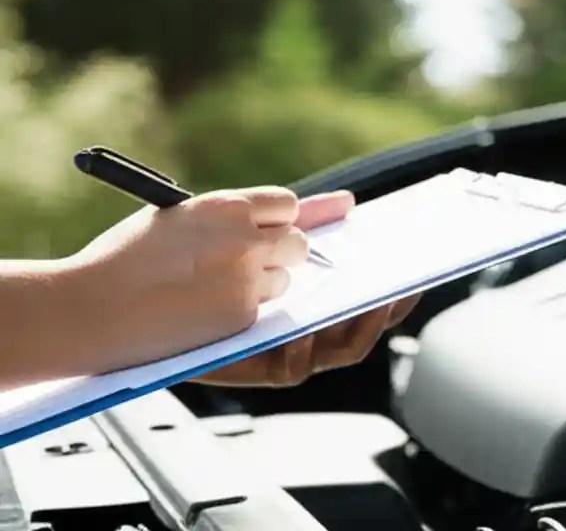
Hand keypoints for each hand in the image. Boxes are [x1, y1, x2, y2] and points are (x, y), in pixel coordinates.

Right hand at [60, 186, 309, 376]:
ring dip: (262, 284)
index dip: (276, 219)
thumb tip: (276, 214)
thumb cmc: (126, 259)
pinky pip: (260, 311)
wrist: (92, 307)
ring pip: (283, 280)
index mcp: (227, 207)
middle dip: (281, 252)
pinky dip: (240, 311)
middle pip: (298, 243)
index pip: (286, 205)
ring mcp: (247, 280)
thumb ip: (225, 216)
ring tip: (212, 288)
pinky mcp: (241, 317)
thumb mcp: (176, 218)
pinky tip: (202, 311)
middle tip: (251, 261)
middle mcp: (246, 240)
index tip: (263, 229)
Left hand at [192, 190, 421, 386]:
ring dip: (363, 327)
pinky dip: (307, 349)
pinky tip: (304, 329)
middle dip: (393, 305)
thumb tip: (348, 201)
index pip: (374, 293)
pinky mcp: (266, 367)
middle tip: (404, 284)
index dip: (401, 286)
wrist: (141, 302)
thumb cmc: (202, 264)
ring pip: (347, 347)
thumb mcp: (259, 230)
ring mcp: (295, 349)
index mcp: (322, 295)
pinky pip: (299, 366)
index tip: (420, 268)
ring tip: (369, 301)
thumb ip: (305, 219)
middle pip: (370, 322)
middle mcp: (316, 326)